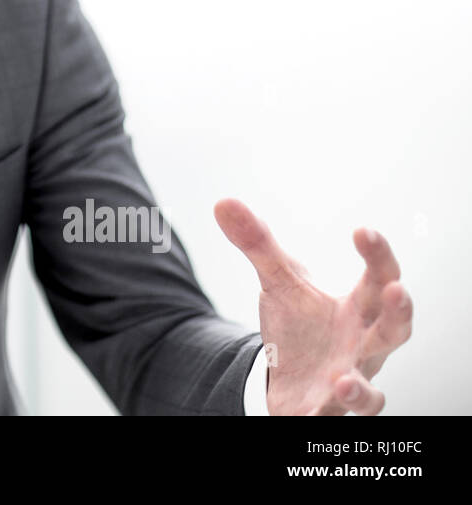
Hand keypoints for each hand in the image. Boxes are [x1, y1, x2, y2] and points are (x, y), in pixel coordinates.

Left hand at [214, 198, 412, 415]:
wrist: (288, 375)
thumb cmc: (300, 325)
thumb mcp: (278, 282)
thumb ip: (257, 244)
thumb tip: (224, 202)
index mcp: (357, 310)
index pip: (380, 278)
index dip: (379, 255)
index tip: (362, 230)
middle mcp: (362, 347)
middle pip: (394, 332)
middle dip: (399, 312)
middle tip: (396, 290)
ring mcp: (348, 382)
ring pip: (369, 394)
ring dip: (360, 389)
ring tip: (341, 379)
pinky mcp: (325, 411)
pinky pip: (331, 420)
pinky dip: (325, 418)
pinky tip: (315, 413)